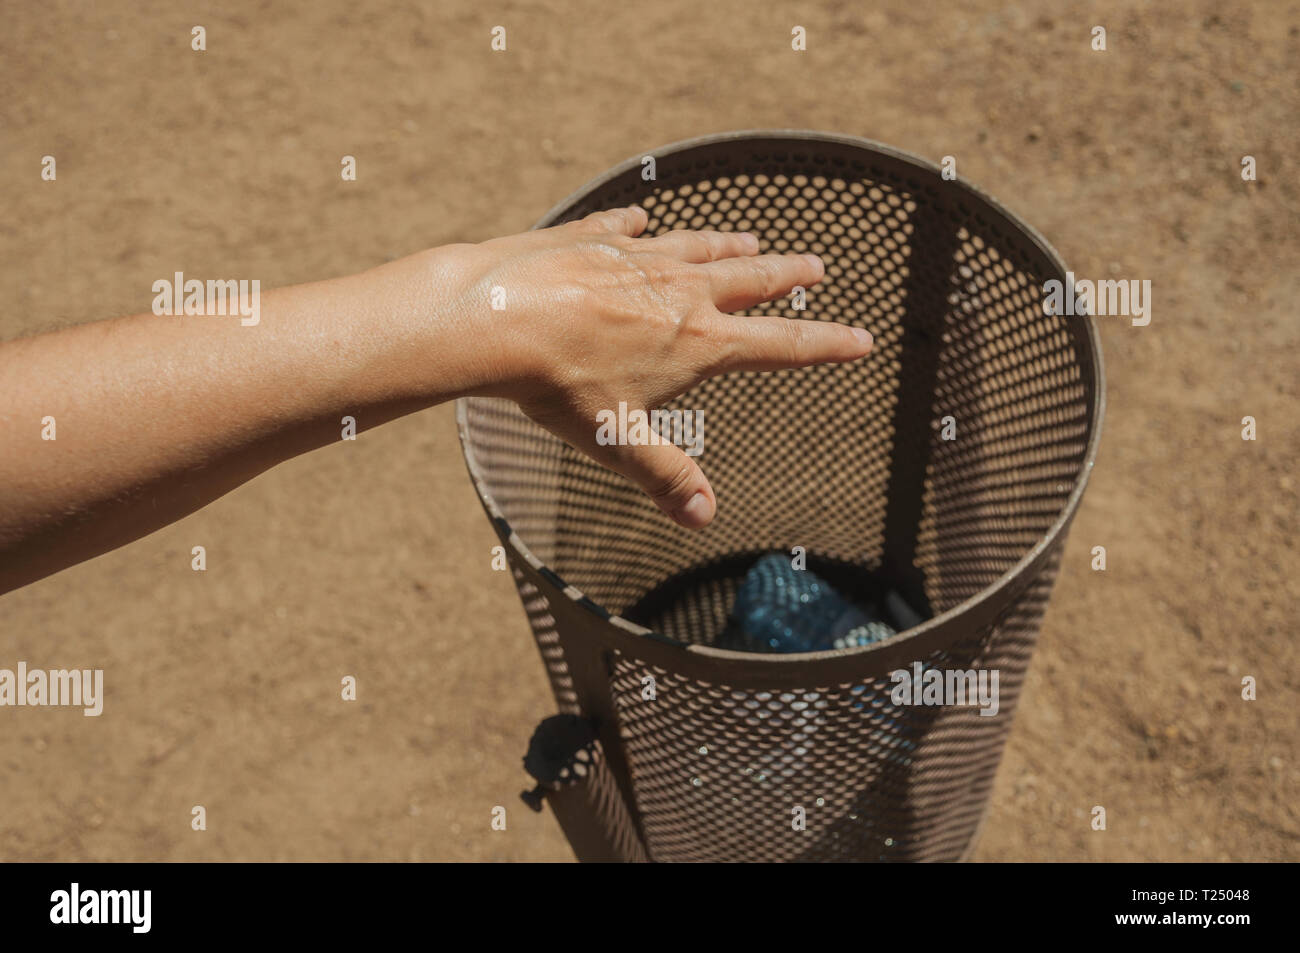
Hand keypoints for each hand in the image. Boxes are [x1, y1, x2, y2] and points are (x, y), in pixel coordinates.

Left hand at [438, 206, 873, 528]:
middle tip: (818, 266)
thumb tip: (704, 517)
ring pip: (697, 247)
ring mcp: (636, 258)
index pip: (780, 345)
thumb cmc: (558, 384)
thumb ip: (664, 477)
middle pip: (750, 279)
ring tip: (750, 240)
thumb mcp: (618, 441)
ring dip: (728, 245)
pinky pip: (626, 227)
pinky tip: (641, 219)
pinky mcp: (592, 239)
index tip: (862, 339)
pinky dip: (639, 225)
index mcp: (698, 342)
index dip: (826, 345)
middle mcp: (679, 291)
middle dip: (788, 275)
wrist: (496, 316)